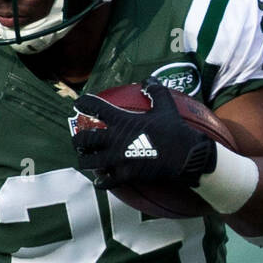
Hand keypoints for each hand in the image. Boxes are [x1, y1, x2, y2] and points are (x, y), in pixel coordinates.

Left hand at [71, 77, 217, 190]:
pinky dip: (100, 181)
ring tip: (86, 158)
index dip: (84, 103)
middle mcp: (115, 139)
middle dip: (78, 139)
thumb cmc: (175, 130)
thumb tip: (149, 80)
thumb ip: (155, 91)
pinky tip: (100, 180)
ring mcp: (118, 159)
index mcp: (122, 120)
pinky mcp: (125, 175)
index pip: (95, 107)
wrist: (185, 156)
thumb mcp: (165, 106)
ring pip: (89, 161)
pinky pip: (105, 181)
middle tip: (79, 139)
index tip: (78, 103)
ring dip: (85, 159)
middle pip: (84, 138)